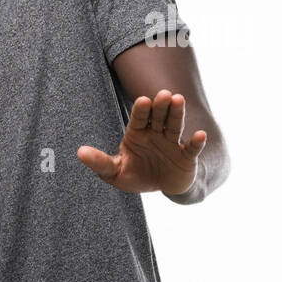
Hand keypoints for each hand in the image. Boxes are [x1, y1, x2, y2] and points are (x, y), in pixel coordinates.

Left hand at [77, 89, 207, 195]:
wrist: (163, 186)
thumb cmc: (136, 175)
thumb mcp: (115, 172)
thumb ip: (100, 162)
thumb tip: (79, 152)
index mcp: (137, 133)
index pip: (138, 118)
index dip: (141, 110)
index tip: (143, 100)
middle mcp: (156, 133)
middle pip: (158, 116)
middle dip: (160, 106)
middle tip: (164, 94)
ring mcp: (172, 143)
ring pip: (175, 125)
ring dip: (177, 114)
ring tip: (179, 100)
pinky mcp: (187, 156)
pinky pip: (192, 148)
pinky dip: (196, 142)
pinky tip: (201, 135)